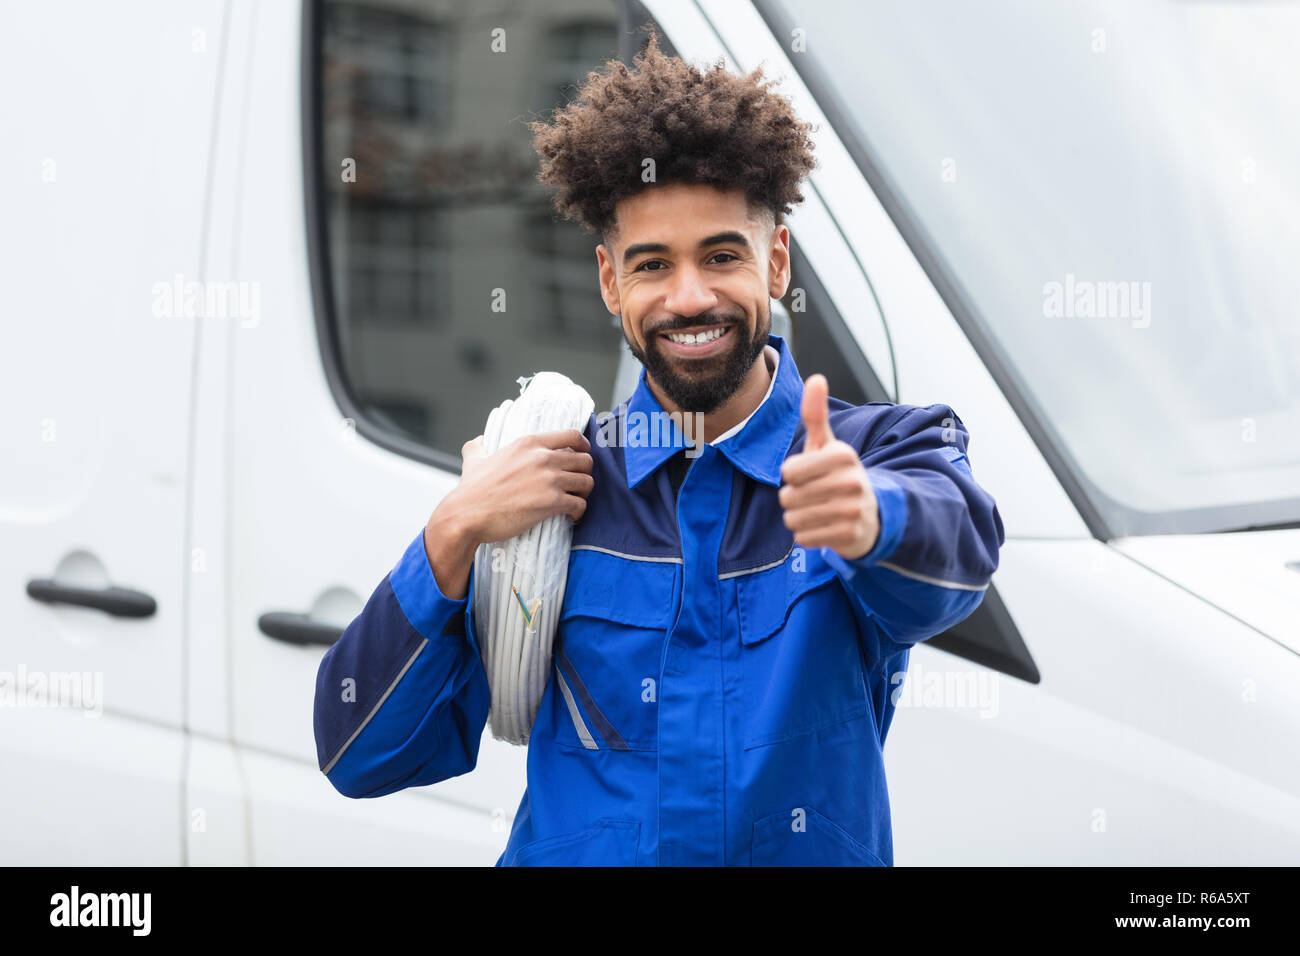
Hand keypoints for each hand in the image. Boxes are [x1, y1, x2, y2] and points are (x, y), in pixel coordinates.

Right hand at [424, 428, 593, 597]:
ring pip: (587, 482)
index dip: (583, 446)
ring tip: (574, 501)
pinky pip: (580, 505)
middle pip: (585, 460)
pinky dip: (579, 511)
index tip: (582, 455)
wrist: (467, 514)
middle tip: (576, 484)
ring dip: (584, 493)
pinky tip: (571, 516)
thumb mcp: (474, 459)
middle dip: (584, 473)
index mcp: (529, 443)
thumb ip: (478, 447)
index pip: (573, 435)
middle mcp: (543, 458)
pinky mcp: (552, 502)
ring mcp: (549, 480)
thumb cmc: (471, 489)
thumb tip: (478, 441)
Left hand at [778, 374, 879, 559]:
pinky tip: (824, 527)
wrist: (871, 514)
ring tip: (818, 511)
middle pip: (788, 497)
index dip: (792, 475)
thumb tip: (816, 378)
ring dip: (798, 518)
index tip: (809, 474)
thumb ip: (816, 414)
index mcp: (843, 454)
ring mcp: (853, 510)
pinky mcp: (850, 536)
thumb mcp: (827, 444)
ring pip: (793, 519)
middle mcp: (851, 481)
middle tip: (814, 496)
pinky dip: (807, 535)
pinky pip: (803, 538)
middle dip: (793, 499)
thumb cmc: (839, 475)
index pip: (789, 471)